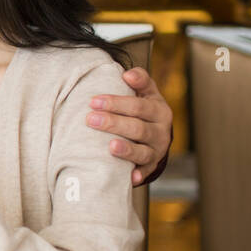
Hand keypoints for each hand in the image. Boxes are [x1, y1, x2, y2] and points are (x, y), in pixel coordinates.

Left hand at [86, 67, 172, 184]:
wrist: (156, 135)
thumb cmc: (143, 110)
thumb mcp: (145, 93)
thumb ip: (139, 80)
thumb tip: (128, 74)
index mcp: (158, 110)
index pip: (138, 105)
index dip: (116, 102)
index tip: (93, 100)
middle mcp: (160, 131)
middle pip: (137, 127)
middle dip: (113, 123)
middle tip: (90, 119)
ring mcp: (156, 150)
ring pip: (142, 151)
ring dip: (126, 149)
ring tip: (110, 146)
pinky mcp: (151, 166)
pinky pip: (146, 171)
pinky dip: (139, 174)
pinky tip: (131, 177)